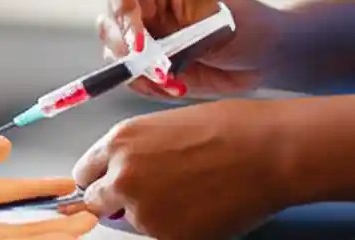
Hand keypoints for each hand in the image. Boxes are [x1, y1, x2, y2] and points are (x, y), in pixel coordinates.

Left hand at [72, 101, 289, 239]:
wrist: (267, 151)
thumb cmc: (230, 129)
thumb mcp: (166, 126)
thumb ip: (138, 151)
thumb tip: (128, 170)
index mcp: (121, 141)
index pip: (86, 172)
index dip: (101, 179)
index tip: (108, 185)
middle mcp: (123, 175)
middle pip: (97, 202)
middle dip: (116, 201)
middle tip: (149, 197)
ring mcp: (143, 209)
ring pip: (132, 222)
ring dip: (150, 215)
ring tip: (190, 196)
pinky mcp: (167, 236)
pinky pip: (160, 237)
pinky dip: (176, 229)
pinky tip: (201, 208)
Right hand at [99, 0, 284, 98]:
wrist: (262, 55)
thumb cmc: (246, 25)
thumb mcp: (220, 23)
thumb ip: (185, 37)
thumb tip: (157, 59)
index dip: (120, 10)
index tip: (139, 44)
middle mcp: (140, 8)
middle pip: (108, 25)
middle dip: (129, 53)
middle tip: (160, 72)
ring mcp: (141, 39)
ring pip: (114, 55)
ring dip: (140, 74)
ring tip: (175, 83)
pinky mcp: (147, 68)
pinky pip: (132, 80)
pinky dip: (150, 88)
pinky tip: (177, 87)